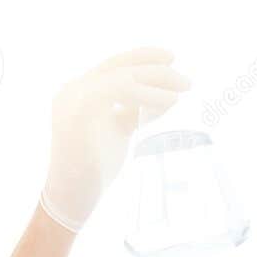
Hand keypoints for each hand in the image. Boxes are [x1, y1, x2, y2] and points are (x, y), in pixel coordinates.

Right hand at [39, 48, 189, 231]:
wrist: (70, 200)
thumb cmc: (94, 171)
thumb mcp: (117, 132)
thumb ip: (132, 112)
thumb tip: (165, 98)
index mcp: (79, 92)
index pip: (113, 65)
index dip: (142, 57)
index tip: (170, 58)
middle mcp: (73, 90)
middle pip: (120, 67)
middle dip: (156, 69)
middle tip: (186, 80)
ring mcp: (74, 99)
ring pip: (124, 77)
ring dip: (157, 80)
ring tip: (183, 89)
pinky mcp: (80, 112)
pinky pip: (121, 90)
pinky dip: (150, 95)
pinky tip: (171, 101)